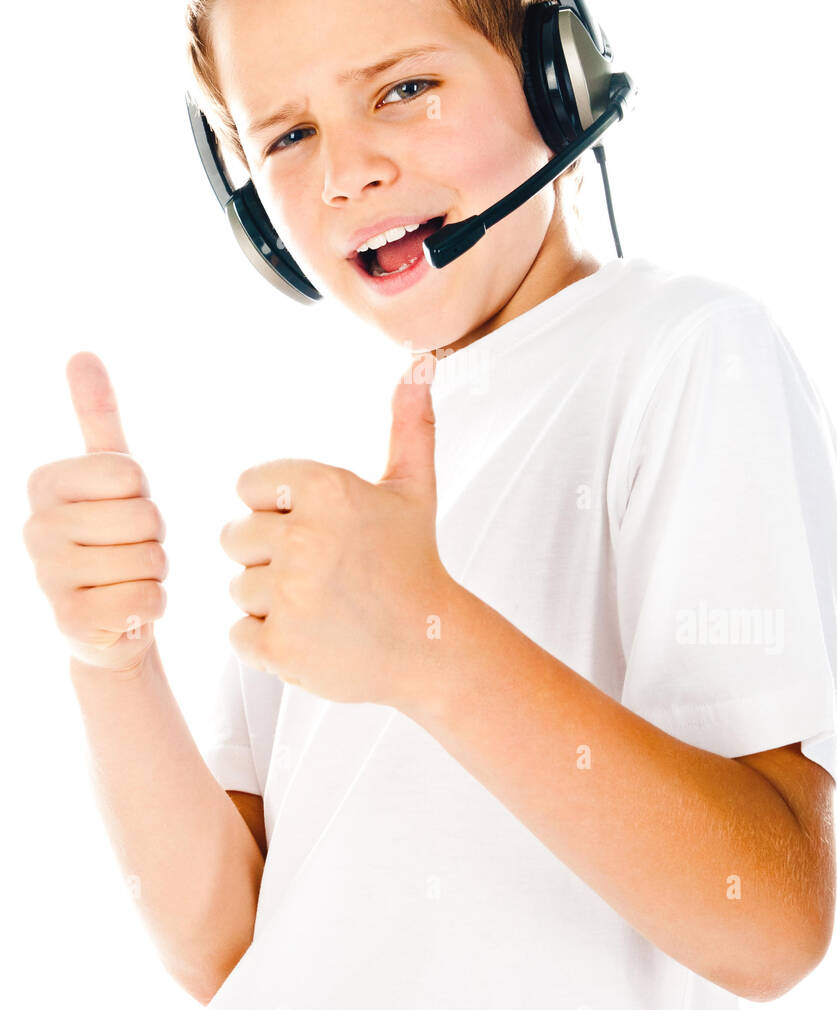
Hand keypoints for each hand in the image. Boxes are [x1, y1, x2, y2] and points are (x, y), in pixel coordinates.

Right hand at [22, 353, 168, 673]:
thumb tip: (82, 353)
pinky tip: (125, 609)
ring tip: (124, 578)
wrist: (107, 620)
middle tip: (127, 550)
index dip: (143, 497)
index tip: (121, 511)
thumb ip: (97, 414)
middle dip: (153, 538)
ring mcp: (48, 576)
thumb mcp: (110, 472)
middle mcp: (35, 527)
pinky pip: (147, 599)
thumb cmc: (113, 538)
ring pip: (150, 559)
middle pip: (145, 517)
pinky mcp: (71, 621)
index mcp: (44, 482)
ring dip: (153, 572)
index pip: (131, 474)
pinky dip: (151, 605)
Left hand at [220, 359, 452, 707]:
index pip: (247, 487)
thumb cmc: (412, 562)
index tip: (316, 531)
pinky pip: (238, 635)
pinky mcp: (279, 646)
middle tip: (319, 574)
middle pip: (234, 537)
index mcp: (324, 488)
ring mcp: (289, 594)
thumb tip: (420, 362)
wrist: (430, 647)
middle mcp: (302, 536)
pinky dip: (266, 644)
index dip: (275, 511)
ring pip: (237, 588)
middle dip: (268, 558)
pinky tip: (310, 637)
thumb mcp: (413, 488)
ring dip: (269, 603)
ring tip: (319, 607)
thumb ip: (408, 423)